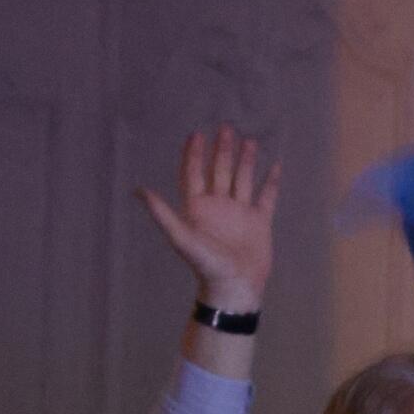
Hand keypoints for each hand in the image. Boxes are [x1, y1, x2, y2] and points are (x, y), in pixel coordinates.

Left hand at [140, 125, 280, 311]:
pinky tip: (275, 166)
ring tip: (249, 140)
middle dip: (222, 150)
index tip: (196, 134)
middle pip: (220, 171)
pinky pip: (266, 196)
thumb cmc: (206, 265)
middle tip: (225, 127)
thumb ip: (162, 213)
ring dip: (245, 160)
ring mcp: (240, 212)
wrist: (235, 286)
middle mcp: (218, 206)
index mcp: (198, 207)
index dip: (194, 155)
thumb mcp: (181, 237)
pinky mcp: (260, 222)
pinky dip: (271, 181)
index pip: (195, 174)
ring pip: (242, 179)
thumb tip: (139, 190)